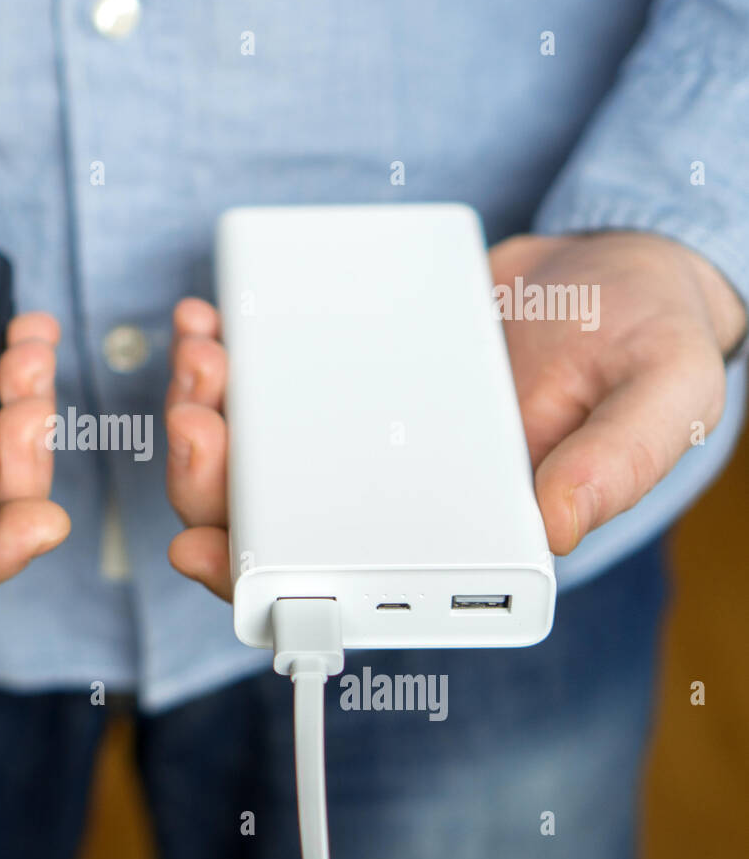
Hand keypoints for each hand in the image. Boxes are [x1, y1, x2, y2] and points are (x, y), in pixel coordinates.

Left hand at [165, 232, 745, 599]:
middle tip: (198, 418)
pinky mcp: (342, 379)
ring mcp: (358, 438)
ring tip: (204, 350)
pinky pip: (264, 383)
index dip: (260, 586)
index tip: (201, 549)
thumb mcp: (660, 397)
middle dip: (208, 478)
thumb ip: (618, 462)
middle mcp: (391, 497)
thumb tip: (556, 525)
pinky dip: (227, 357)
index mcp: (455, 536)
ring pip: (247, 456)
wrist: (614, 271)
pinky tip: (212, 322)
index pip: (342, 586)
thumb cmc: (642, 345)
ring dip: (202, 413)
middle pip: (264, 521)